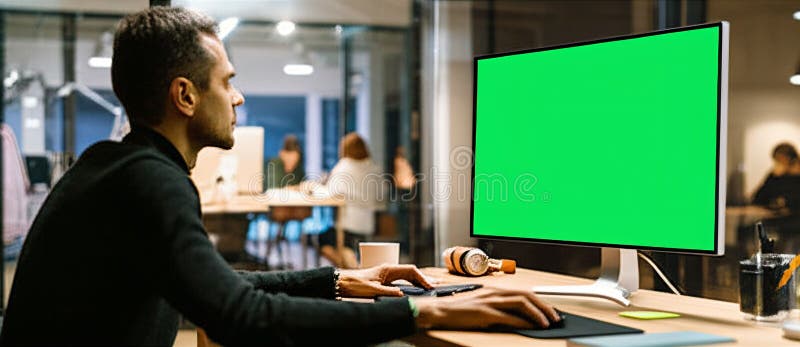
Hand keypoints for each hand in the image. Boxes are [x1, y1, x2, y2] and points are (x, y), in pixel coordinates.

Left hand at [338, 264, 432, 297]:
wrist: (342, 283)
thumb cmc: (355, 284)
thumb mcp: (373, 290)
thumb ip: (389, 293)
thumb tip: (403, 295)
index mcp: (388, 269)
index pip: (410, 270)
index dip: (421, 278)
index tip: (430, 286)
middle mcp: (389, 270)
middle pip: (411, 273)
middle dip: (423, 279)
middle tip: (436, 284)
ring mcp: (386, 275)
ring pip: (407, 277)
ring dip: (418, 282)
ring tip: (430, 287)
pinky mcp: (383, 281)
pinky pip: (401, 282)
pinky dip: (410, 285)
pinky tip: (415, 290)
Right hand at [414, 287, 559, 329]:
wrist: (440, 311)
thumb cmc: (461, 311)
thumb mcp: (484, 306)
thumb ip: (501, 309)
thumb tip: (520, 318)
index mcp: (495, 289)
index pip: (524, 292)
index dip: (540, 302)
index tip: (551, 311)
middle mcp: (495, 292)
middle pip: (527, 295)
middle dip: (544, 306)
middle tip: (555, 317)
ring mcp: (490, 301)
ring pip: (521, 303)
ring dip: (537, 314)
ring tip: (546, 323)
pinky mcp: (484, 312)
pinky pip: (508, 317)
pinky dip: (522, 322)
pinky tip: (529, 328)